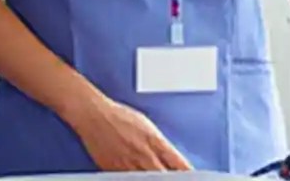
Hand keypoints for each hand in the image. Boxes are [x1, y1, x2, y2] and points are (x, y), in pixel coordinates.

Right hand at [67, 97, 192, 170]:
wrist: (94, 116)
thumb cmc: (119, 117)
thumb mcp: (147, 126)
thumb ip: (160, 145)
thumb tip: (171, 160)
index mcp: (156, 142)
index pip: (180, 166)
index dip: (189, 176)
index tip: (195, 179)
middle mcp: (145, 156)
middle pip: (167, 178)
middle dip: (174, 180)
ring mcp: (130, 166)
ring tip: (161, 180)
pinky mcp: (115, 172)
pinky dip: (138, 180)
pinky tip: (141, 179)